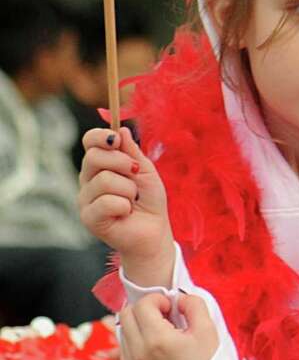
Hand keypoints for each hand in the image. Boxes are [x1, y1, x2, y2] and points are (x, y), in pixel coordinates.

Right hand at [79, 126, 172, 285]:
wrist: (153, 230)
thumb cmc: (148, 200)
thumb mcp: (145, 171)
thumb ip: (132, 152)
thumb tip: (121, 129)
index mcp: (100, 165)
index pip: (90, 141)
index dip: (101, 136)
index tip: (116, 139)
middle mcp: (88, 179)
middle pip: (94, 156)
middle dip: (122, 163)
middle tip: (136, 174)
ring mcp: (85, 199)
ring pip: (104, 180)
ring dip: (129, 190)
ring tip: (132, 200)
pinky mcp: (88, 217)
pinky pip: (106, 202)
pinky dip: (124, 206)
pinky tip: (126, 213)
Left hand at [118, 294, 217, 359]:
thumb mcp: (208, 329)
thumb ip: (193, 304)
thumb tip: (178, 297)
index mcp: (157, 339)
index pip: (142, 305)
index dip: (158, 299)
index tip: (172, 308)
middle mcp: (138, 354)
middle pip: (125, 316)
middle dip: (144, 310)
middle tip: (165, 318)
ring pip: (122, 334)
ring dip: (138, 327)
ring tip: (161, 334)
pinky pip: (123, 354)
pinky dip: (134, 345)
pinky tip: (152, 348)